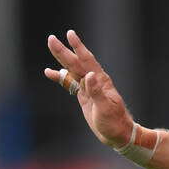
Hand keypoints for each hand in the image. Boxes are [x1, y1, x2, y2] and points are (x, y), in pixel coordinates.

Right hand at [43, 29, 133, 147]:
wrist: (118, 134)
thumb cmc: (115, 122)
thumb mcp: (105, 108)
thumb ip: (96, 92)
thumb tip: (89, 75)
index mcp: (101, 82)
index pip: (87, 61)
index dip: (78, 47)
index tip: (70, 34)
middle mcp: (95, 82)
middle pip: (76, 63)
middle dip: (64, 51)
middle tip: (51, 38)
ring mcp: (89, 88)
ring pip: (72, 70)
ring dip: (61, 59)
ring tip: (51, 46)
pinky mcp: (84, 97)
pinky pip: (70, 83)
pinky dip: (60, 77)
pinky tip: (50, 72)